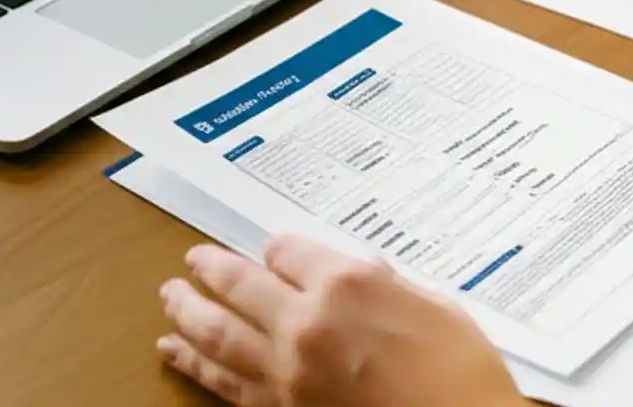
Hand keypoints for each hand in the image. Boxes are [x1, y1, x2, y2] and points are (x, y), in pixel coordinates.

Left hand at [157, 236, 522, 406]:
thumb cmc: (463, 376)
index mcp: (347, 285)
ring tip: (169, 295)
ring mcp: (288, 370)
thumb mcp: (436, 309)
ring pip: (217, 332)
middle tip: (194, 259)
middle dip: (212, 267)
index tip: (276, 252)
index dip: (280, 249)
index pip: (288, 251)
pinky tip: (172, 350)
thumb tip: (367, 272)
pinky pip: (222, 382)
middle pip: (240, 284)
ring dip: (186, 309)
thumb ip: (391, 286)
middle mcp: (307, 322)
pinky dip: (192, 363)